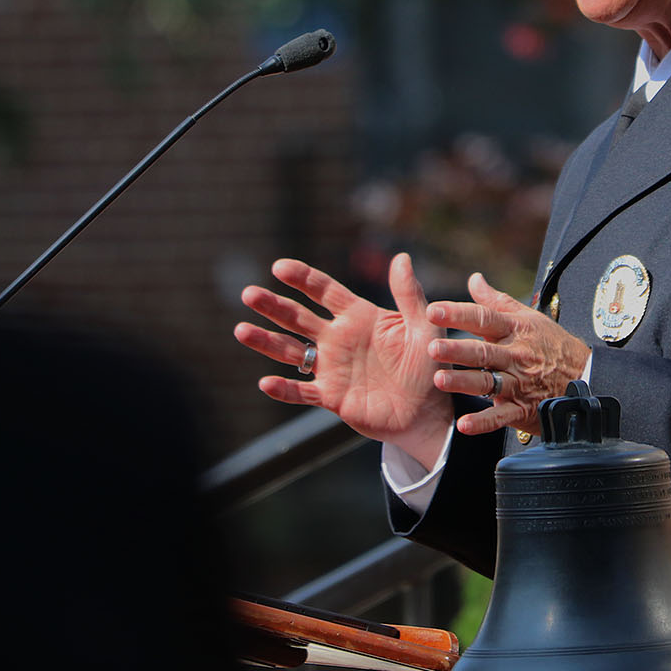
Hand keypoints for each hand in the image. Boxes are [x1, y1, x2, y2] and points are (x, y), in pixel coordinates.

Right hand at [234, 253, 452, 468]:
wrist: (430, 413)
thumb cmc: (430, 366)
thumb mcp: (425, 328)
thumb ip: (409, 295)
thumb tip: (401, 257)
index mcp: (359, 317)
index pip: (324, 291)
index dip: (302, 278)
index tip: (279, 267)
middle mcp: (339, 339)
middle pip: (298, 318)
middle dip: (272, 306)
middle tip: (248, 294)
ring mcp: (332, 368)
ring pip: (291, 351)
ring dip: (265, 341)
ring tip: (240, 330)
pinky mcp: (331, 397)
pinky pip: (302, 392)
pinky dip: (284, 389)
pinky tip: (265, 382)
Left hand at [426, 272, 591, 437]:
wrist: (586, 379)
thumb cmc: (552, 346)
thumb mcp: (529, 318)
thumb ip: (496, 300)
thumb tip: (474, 279)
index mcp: (515, 330)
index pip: (484, 318)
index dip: (458, 313)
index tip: (433, 311)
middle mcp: (515, 355)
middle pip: (483, 351)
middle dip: (457, 349)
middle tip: (432, 348)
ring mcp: (519, 383)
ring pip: (488, 382)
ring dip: (463, 382)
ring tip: (440, 380)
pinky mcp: (522, 408)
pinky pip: (501, 417)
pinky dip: (483, 422)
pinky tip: (464, 425)